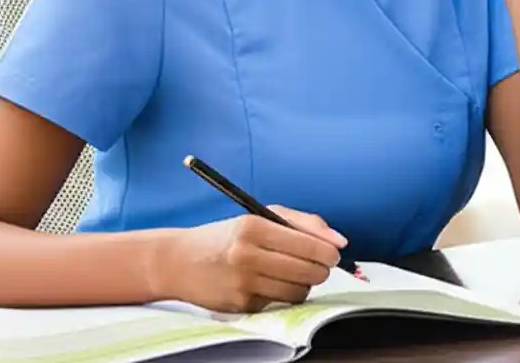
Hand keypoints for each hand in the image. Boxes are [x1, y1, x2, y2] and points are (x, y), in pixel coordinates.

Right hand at [154, 206, 346, 312]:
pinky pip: (279, 303)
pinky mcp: (241, 305)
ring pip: (298, 291)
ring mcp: (243, 283)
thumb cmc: (228, 236)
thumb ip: (304, 223)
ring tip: (291, 273)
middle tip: (317, 266)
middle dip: (320, 270)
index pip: (309, 245)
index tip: (332, 254)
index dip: (328, 253)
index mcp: (254, 226)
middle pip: (308, 271)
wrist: (179, 261)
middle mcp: (247, 255)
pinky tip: (267, 283)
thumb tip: (340, 242)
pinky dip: (281, 294)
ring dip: (303, 284)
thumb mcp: (261, 216)